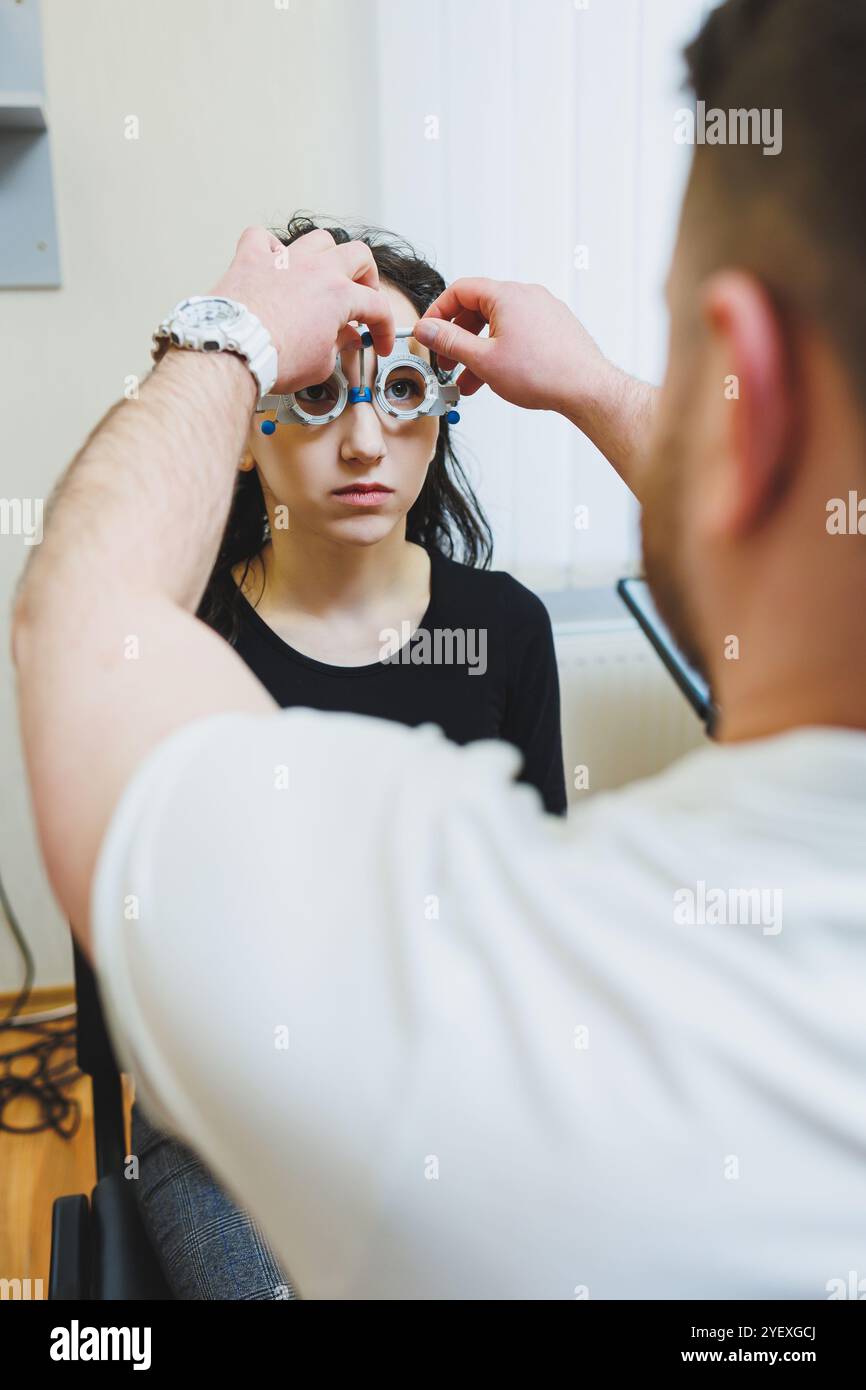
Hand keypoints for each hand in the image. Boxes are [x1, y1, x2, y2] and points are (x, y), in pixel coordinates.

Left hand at [210, 226, 394, 392]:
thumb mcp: (320, 364)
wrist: (233, 350)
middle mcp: (316, 269)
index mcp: (339, 295)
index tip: (378, 341)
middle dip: (367, 277)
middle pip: (357, 255)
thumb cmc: (274, 359)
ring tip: (324, 276)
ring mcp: (284, 260)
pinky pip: (262, 238)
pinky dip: (270, 248)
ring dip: (327, 256)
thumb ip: (338, 346)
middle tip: (362, 297)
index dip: (383, 328)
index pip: (377, 307)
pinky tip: (274, 262)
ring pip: (318, 239)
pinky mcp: (251, 259)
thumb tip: (344, 339)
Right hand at [413, 277, 612, 417]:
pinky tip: (495, 377)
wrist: (587, 389)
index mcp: (507, 295)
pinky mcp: (553, 328)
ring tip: (468, 381)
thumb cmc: (544, 373)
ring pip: (498, 326)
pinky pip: (517, 334)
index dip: (438, 312)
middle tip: (446, 361)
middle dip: (458, 338)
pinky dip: (501, 351)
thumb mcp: (484, 360)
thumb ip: (450, 342)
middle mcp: (527, 296)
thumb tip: (427, 329)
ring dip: (478, 351)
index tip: (429, 332)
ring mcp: (543, 311)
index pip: (460, 290)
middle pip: (479, 309)